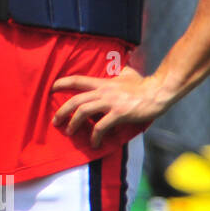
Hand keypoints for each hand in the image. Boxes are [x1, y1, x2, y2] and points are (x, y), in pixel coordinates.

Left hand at [51, 66, 169, 147]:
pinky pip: (101, 126)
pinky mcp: (119, 113)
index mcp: (103, 83)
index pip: (77, 80)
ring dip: (73, 123)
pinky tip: (94, 143)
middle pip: (75, 100)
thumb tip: (121, 66)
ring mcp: (110, 102)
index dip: (62, 83)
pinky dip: (95, 136)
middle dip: (62, 111)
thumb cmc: (144, 84)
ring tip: (69, 132)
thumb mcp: (128, 74)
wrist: (158, 92)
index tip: (51, 88)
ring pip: (83, 112)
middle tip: (55, 121)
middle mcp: (103, 92)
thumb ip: (119, 72)